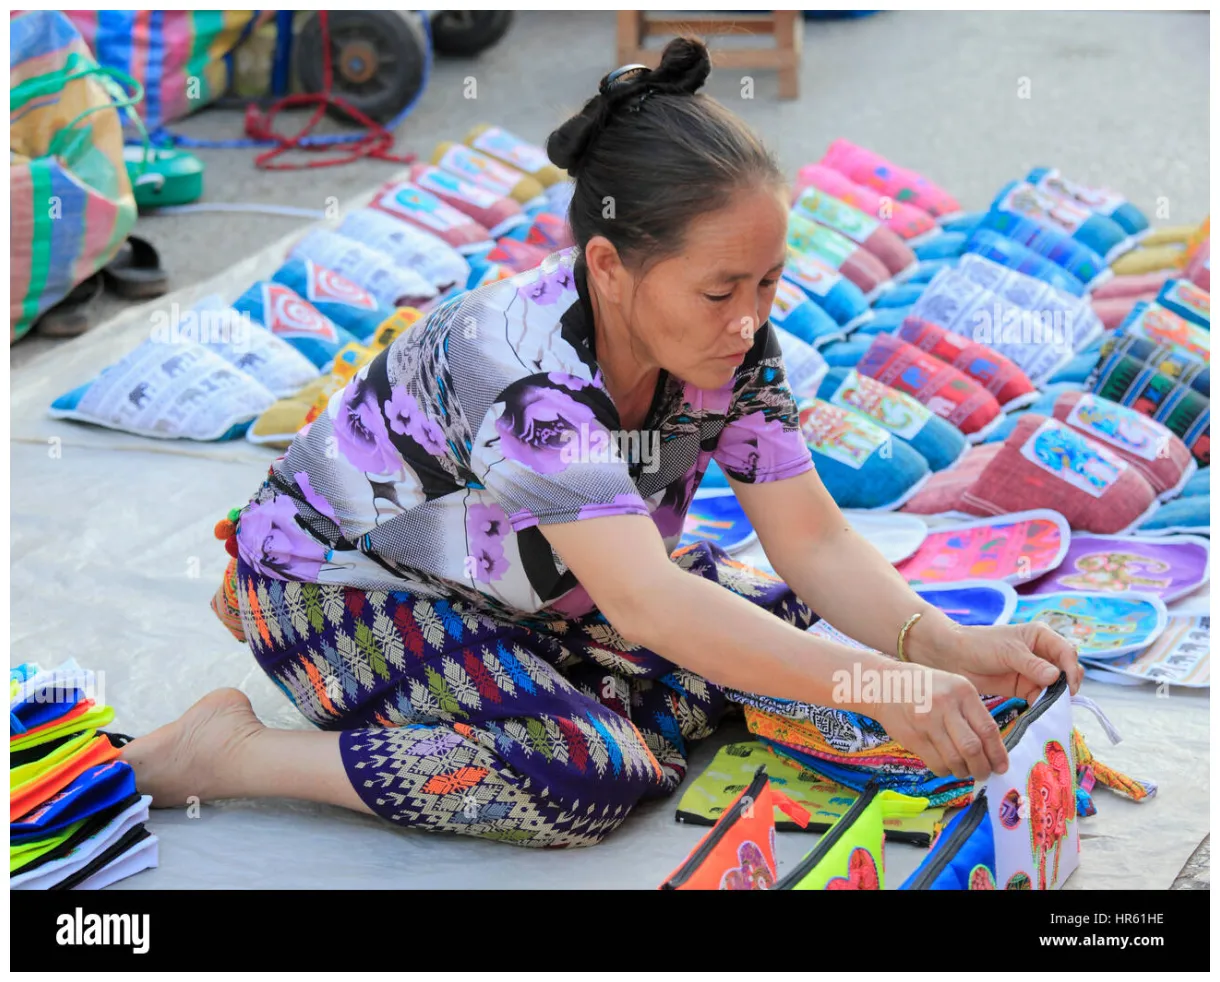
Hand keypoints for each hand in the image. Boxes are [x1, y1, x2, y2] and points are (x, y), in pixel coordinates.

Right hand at [872, 666, 1009, 779]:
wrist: (885, 686)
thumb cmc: (925, 687)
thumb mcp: (953, 688)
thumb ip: (971, 712)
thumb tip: (992, 749)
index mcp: (962, 691)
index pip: (987, 729)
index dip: (998, 753)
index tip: (1001, 766)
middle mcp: (945, 705)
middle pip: (972, 748)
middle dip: (982, 768)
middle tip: (984, 773)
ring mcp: (926, 722)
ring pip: (954, 760)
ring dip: (964, 771)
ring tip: (965, 771)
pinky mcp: (913, 737)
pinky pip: (936, 764)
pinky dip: (945, 771)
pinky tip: (947, 766)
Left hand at [906, 618, 1084, 703]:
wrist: (953, 657)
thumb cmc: (980, 645)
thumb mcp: (1008, 652)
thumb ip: (1032, 665)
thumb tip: (1057, 677)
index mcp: (1041, 636)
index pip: (1066, 652)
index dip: (1071, 669)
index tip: (1069, 685)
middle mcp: (1042, 653)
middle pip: (1067, 670)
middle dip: (1068, 685)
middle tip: (1062, 700)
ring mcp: (1034, 672)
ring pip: (1056, 687)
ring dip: (1057, 697)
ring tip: (1052, 709)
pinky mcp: (1025, 687)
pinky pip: (1042, 697)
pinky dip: (1044, 705)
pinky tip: (1042, 713)